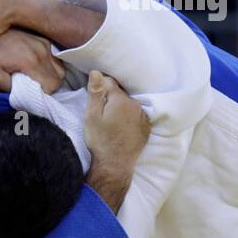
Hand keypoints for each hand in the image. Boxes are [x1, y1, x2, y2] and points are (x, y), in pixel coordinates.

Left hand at [0, 29, 66, 92]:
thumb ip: (8, 89)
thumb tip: (23, 96)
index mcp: (31, 61)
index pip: (52, 84)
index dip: (46, 93)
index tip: (34, 93)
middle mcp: (42, 51)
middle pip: (59, 77)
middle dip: (49, 86)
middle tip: (34, 87)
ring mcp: (45, 43)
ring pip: (60, 68)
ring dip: (51, 76)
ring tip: (36, 78)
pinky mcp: (44, 40)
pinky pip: (55, 58)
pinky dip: (50, 66)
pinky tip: (36, 67)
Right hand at [83, 71, 150, 212]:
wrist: (115, 165)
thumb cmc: (100, 140)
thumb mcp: (91, 116)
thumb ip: (95, 92)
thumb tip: (96, 72)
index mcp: (120, 99)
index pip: (109, 81)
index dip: (99, 88)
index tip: (95, 99)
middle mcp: (135, 105)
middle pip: (120, 93)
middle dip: (111, 98)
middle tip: (102, 113)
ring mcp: (142, 116)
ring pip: (129, 104)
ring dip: (121, 107)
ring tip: (112, 122)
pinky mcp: (146, 127)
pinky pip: (136, 115)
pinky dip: (130, 117)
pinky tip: (122, 128)